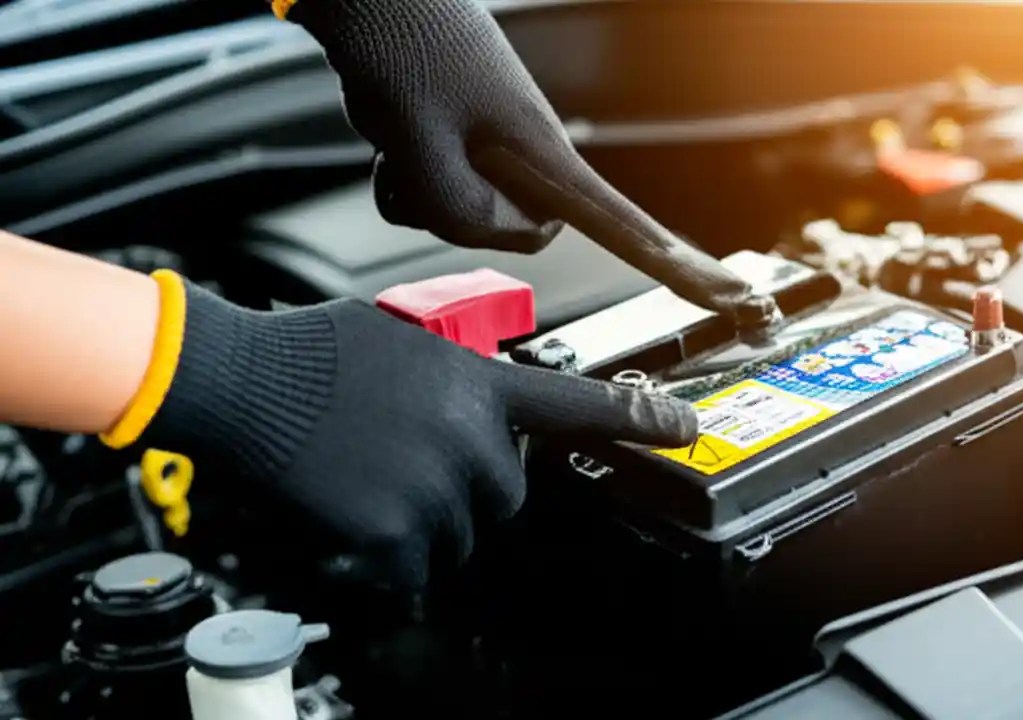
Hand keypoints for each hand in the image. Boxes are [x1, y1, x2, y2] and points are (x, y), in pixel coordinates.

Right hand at [141, 280, 696, 587]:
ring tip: (373, 480)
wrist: (246, 379)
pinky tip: (353, 516)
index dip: (639, 420)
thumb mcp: (408, 343)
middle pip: (506, 498)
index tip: (684, 430)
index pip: (577, 407)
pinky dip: (387, 560)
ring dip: (427, 525)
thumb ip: (461, 377)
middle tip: (410, 464)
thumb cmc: (316, 353)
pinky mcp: (394, 533)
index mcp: (479, 386)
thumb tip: (480, 405)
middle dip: (469, 493)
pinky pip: (413, 570)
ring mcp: (436, 488)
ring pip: (460, 536)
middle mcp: (470, 438)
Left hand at [286, 0, 775, 324]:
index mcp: (547, 152)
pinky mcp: (463, 141)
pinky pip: (436, 192)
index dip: (682, 267)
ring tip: (405, 135)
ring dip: (421, 189)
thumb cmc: (405, 44)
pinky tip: (394, 136)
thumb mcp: (423, 140)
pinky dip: (406, 174)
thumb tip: (495, 235)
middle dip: (457, 213)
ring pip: (464, 214)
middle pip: (512, 231)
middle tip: (425, 159)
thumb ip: (458, 209)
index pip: (630, 226)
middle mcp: (531, 154)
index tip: (734, 299)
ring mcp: (495, 147)